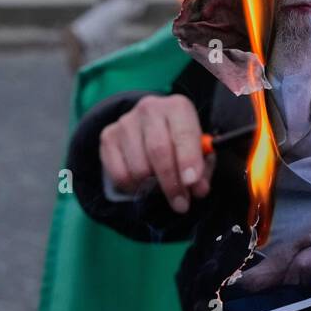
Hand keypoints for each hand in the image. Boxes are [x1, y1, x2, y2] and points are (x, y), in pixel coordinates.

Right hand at [98, 94, 214, 213]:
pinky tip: (143, 184)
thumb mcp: (199, 151)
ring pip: (138, 167)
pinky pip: (119, 174)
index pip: (184, 133)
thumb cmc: (180, 142)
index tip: (191, 183)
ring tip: (162, 188)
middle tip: (181, 204)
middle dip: (172, 183)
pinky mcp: (108, 137)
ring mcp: (126, 122)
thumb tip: (198, 189)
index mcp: (178, 107)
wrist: (149, 127)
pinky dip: (133, 188)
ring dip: (152, 188)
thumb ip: (202, 170)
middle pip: (158, 151)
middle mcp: (150, 108)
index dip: (188, 160)